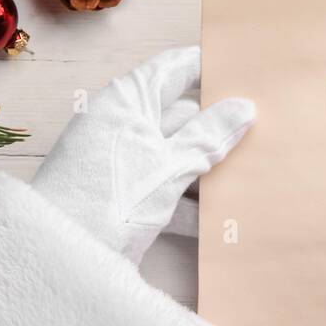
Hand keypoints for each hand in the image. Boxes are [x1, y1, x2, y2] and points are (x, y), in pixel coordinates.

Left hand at [31, 46, 253, 264]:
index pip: (174, 68)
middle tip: (267, 127)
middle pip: (182, 114)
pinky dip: (190, 202)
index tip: (247, 67)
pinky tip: (222, 218)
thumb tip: (244, 107)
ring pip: (177, 154)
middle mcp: (122, 124)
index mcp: (127, 101)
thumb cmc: (108, 201)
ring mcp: (122, 161)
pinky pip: (165, 188)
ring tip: (255, 172)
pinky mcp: (123, 196)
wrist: (59, 261)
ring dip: (210, 168)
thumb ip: (209, 136)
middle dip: (220, 125)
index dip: (209, 64)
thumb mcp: (169, 166)